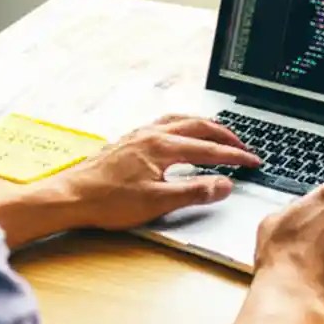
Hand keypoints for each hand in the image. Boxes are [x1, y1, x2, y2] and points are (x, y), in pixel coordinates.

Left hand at [38, 115, 259, 229]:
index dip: (235, 156)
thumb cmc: (107, 201)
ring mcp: (139, 134)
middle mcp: (152, 134)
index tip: (253, 161)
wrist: (70, 197)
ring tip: (218, 134)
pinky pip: (164, 123)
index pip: (210, 150)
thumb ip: (194, 192)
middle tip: (243, 146)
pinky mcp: (129, 140)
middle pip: (199, 126)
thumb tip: (224, 185)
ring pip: (181, 120)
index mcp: (163, 147)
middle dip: (225, 135)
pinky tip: (180, 134)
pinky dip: (182, 125)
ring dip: (204, 126)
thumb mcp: (157, 202)